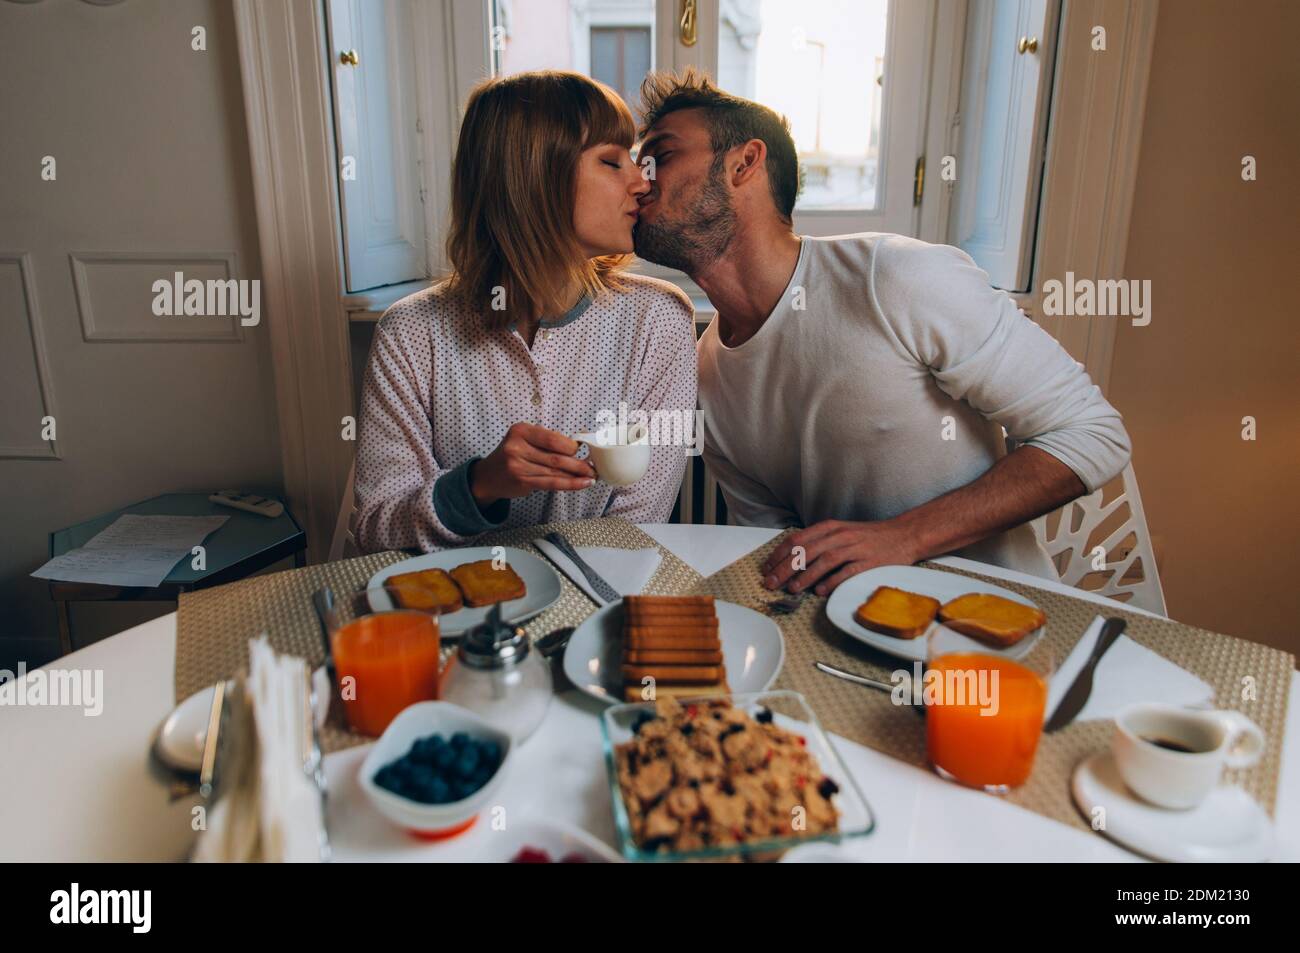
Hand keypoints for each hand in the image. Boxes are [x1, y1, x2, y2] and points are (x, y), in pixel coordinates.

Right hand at [470, 423, 595, 505]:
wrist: (488, 476)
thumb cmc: (512, 455)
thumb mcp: (525, 439)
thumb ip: (548, 439)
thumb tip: (581, 439)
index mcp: (520, 431)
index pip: (553, 438)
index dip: (572, 446)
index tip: (584, 450)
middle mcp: (517, 447)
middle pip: (557, 457)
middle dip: (579, 463)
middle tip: (594, 466)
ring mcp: (518, 466)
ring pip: (556, 472)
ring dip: (577, 475)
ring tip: (592, 476)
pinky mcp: (522, 482)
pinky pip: (552, 483)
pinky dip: (570, 484)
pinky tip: (583, 483)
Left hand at [760, 519, 919, 595]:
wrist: (904, 534)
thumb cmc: (869, 537)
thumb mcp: (841, 533)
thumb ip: (819, 543)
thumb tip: (793, 560)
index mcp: (830, 527)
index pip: (797, 539)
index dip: (779, 554)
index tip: (766, 568)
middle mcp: (840, 535)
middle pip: (806, 551)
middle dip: (785, 568)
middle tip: (771, 583)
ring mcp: (855, 548)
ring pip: (824, 560)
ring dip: (805, 576)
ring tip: (792, 589)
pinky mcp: (869, 561)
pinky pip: (847, 572)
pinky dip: (832, 581)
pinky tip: (820, 591)